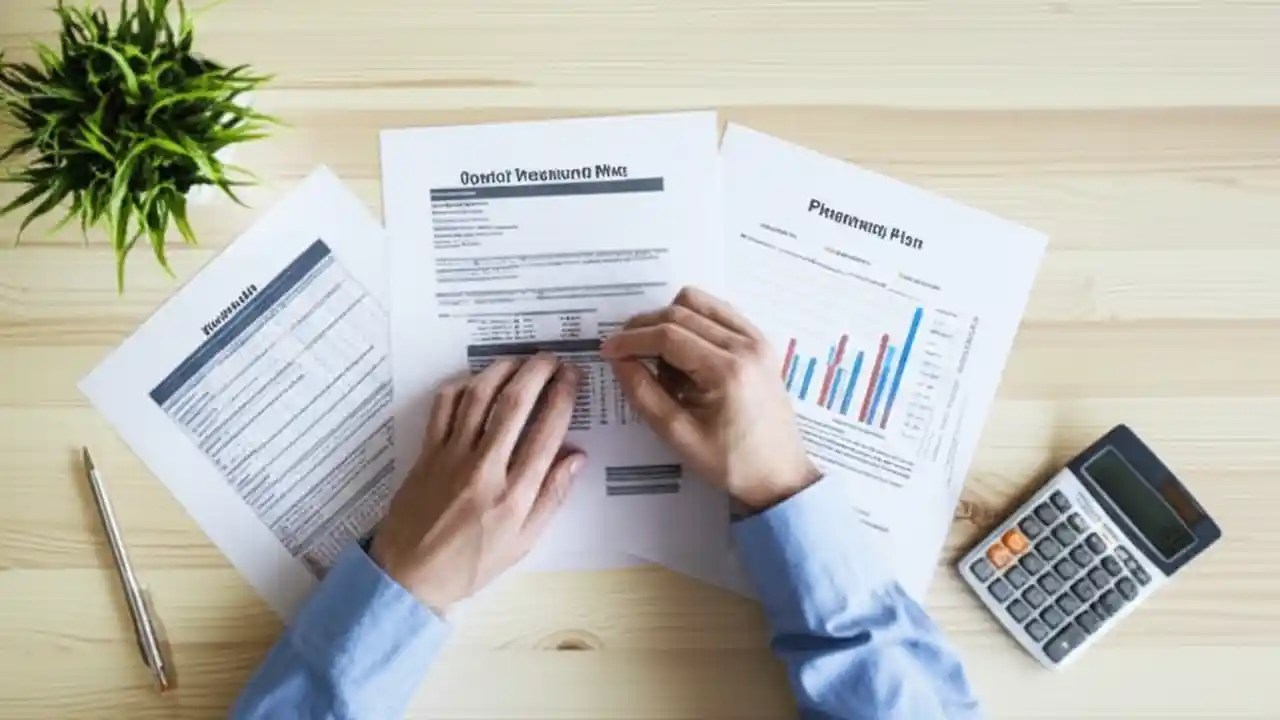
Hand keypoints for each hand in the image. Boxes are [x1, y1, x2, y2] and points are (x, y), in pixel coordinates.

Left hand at [370, 353, 584, 612]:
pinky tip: (478, 381)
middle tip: (552, 358)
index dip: (563, 397)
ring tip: (520, 361)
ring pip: (478, 396)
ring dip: (503, 370)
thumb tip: (577, 457)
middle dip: (538, 372)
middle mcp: (484, 468)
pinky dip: (462, 386)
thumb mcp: (523, 543)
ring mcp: (451, 456)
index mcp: (514, 495)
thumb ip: (551, 497)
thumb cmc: (471, 564)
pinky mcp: (427, 452)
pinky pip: (444, 407)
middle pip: (515, 404)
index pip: (547, 432)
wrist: (409, 576)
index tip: (573, 377)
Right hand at [601, 287, 818, 510]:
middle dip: (644, 327)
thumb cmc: (731, 464)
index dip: (631, 339)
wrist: (780, 475)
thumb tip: (619, 361)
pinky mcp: (760, 343)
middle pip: (681, 312)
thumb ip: (644, 394)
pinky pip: (720, 313)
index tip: (608, 351)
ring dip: (669, 320)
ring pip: (700, 304)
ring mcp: (756, 341)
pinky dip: (695, 320)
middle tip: (623, 351)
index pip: (668, 335)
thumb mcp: (679, 436)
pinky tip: (684, 350)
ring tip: (659, 357)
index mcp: (727, 371)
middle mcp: (745, 346)